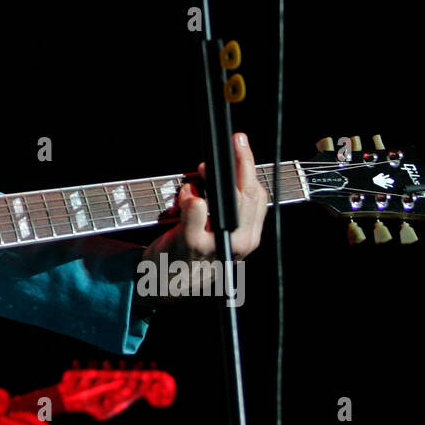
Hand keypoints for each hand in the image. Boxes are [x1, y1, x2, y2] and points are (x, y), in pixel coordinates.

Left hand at [142, 132, 266, 297]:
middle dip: (241, 162)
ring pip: (228, 200)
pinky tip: (187, 193)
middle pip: (247, 194)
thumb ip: (224, 206)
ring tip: (203, 170)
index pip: (257, 196)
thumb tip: (223, 170)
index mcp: (248, 236)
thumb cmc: (192, 253)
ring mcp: (217, 244)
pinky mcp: (192, 243)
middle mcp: (239, 242)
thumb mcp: (218, 233)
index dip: (249, 167)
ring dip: (216, 178)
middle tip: (235, 140)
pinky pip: (197, 211)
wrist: (166, 284)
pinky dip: (191, 196)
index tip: (241, 145)